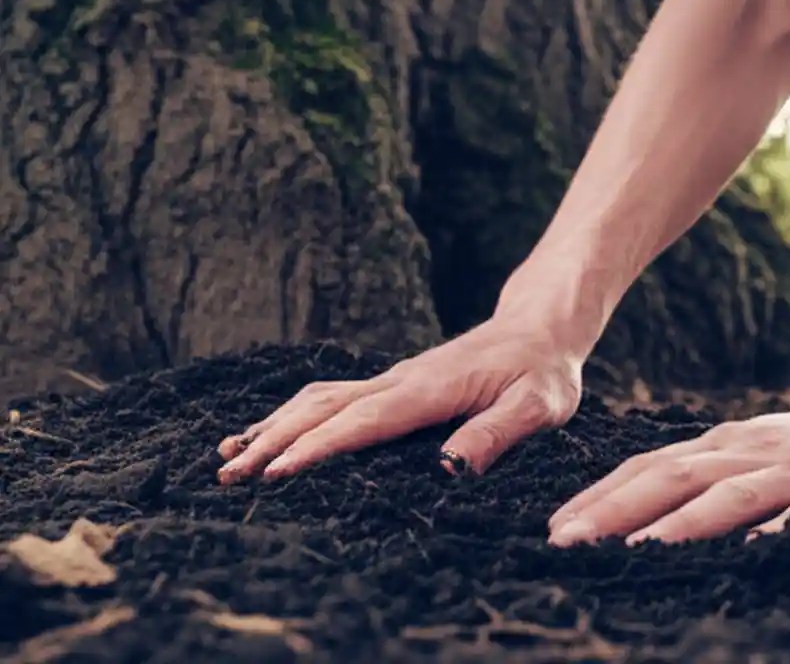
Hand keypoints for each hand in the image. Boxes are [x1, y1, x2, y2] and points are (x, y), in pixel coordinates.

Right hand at [215, 316, 583, 483]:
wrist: (540, 330)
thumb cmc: (543, 373)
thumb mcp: (538, 407)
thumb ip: (495, 435)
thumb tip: (448, 468)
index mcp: (431, 389)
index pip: (365, 421)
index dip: (319, 447)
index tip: (276, 473)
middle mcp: (400, 380)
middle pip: (324, 409)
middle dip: (274, 442)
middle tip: (229, 478)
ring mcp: (391, 380)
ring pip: (318, 400)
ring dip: (272, 428)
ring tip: (228, 460)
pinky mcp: (392, 385)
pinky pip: (331, 400)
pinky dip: (291, 417)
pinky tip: (266, 436)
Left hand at [546, 383, 789, 545]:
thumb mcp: (751, 448)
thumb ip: (703, 475)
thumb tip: (634, 513)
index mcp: (723, 444)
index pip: (647, 467)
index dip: (599, 495)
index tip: (555, 524)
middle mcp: (749, 452)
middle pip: (671, 477)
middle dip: (614, 509)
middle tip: (565, 539)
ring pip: (727, 496)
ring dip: (677, 524)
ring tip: (632, 549)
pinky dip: (770, 535)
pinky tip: (742, 557)